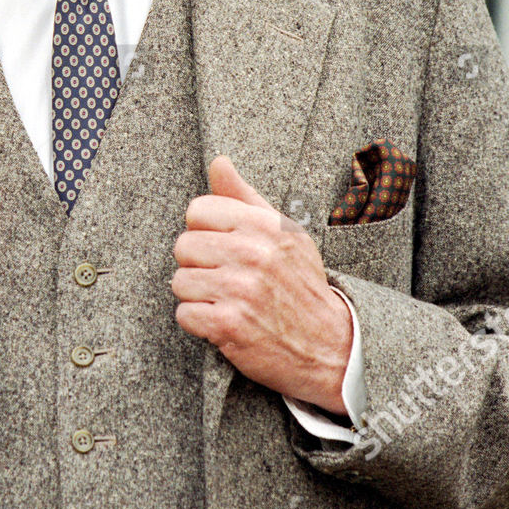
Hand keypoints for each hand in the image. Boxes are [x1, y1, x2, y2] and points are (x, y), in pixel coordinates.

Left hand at [171, 156, 351, 412]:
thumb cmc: (299, 284)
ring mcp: (241, 290)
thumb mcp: (283, 233)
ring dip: (197, 296)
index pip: (198, 210)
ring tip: (225, 300)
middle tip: (224, 278)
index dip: (204, 231)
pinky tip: (223, 322)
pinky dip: (199, 323)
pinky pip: (184, 314)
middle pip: (183, 246)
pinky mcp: (230, 326)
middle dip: (198, 265)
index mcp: (265, 225)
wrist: (329, 346)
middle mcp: (254, 254)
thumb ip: (244, 197)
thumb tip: (218, 162)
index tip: (222, 247)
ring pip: (179, 281)